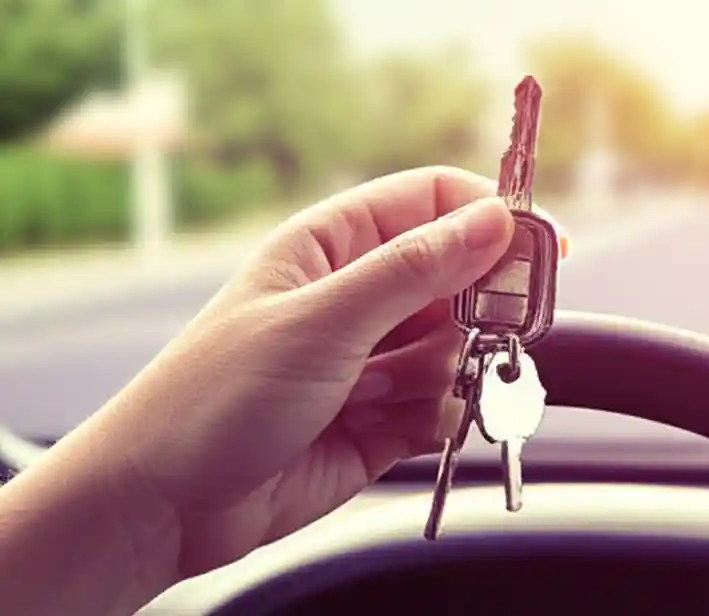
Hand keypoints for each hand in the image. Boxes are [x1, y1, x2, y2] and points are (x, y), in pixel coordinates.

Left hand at [0, 167, 539, 614]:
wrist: (165, 506)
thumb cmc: (215, 397)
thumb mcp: (322, 320)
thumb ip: (416, 270)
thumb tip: (493, 222)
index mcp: (334, 244)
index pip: (435, 202)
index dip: (492, 216)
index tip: (544, 249)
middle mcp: (358, 296)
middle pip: (462, 279)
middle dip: (475, 311)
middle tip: (478, 335)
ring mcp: (373, 359)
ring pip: (460, 349)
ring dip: (438, 374)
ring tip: (378, 394)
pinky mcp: (382, 419)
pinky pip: (445, 406)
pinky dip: (432, 418)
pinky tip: (381, 427)